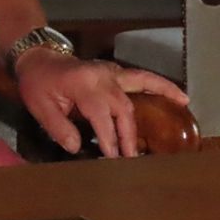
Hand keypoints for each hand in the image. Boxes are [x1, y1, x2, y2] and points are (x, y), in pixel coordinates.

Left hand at [14, 48, 187, 156]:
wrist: (39, 59)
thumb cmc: (39, 84)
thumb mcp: (40, 107)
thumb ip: (58, 128)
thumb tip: (77, 148)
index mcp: (83, 85)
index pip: (101, 116)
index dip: (108, 139)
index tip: (113, 159)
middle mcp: (102, 76)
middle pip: (122, 108)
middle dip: (128, 136)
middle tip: (131, 160)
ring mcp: (111, 72)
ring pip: (139, 89)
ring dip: (156, 106)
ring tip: (175, 122)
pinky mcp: (117, 72)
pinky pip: (143, 78)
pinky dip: (161, 86)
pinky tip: (180, 96)